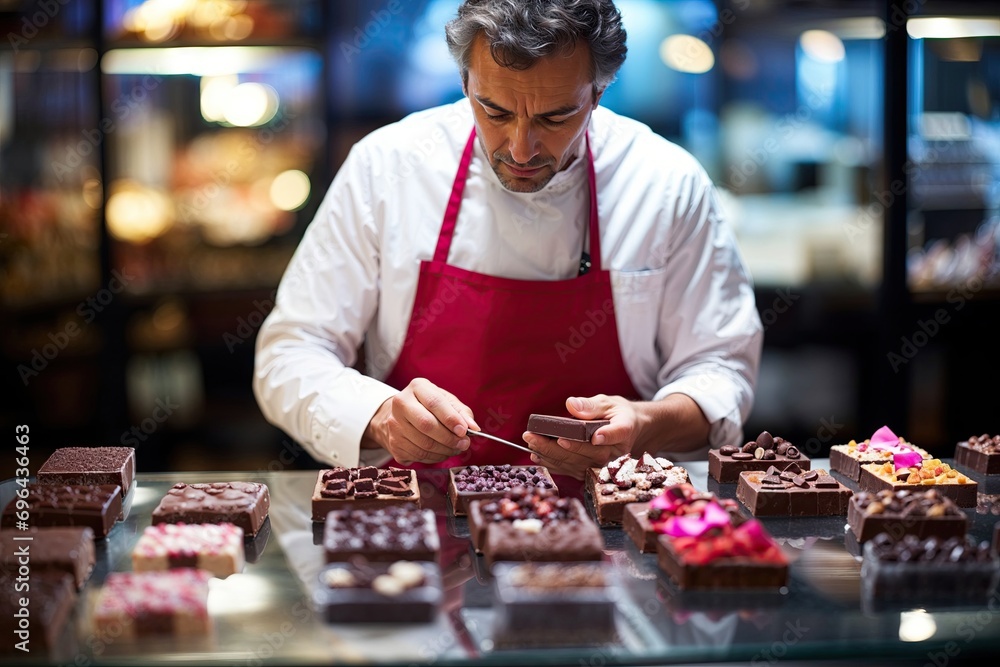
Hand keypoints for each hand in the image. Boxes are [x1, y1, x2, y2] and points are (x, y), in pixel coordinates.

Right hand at [364, 378, 477, 464]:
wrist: (401, 415)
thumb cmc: (429, 407)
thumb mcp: (447, 401)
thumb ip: (462, 412)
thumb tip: (473, 428)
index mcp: (417, 387)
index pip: (434, 402)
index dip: (451, 419)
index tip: (464, 431)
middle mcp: (400, 404)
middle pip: (426, 425)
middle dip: (449, 438)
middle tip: (464, 444)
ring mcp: (394, 425)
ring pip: (423, 444)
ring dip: (444, 451)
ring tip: (455, 449)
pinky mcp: (393, 443)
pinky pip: (417, 456)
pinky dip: (434, 458)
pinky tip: (441, 453)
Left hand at [523, 395, 637, 479]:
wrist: (626, 431)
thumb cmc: (616, 414)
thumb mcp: (609, 403)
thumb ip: (591, 405)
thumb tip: (572, 405)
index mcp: (623, 432)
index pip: (615, 434)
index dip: (606, 436)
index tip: (595, 437)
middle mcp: (614, 454)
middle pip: (586, 453)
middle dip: (556, 446)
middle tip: (533, 436)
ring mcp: (600, 466)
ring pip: (574, 464)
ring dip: (549, 455)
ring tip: (530, 443)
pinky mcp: (589, 472)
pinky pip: (569, 469)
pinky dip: (552, 463)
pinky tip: (536, 455)